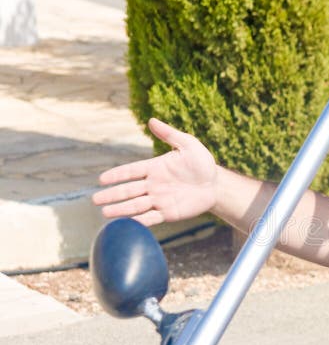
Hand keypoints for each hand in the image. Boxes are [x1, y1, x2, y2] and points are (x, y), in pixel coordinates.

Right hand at [92, 118, 217, 225]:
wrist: (216, 185)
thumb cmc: (202, 163)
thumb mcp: (188, 145)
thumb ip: (169, 134)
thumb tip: (151, 120)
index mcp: (154, 168)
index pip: (131, 171)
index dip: (117, 175)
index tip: (102, 179)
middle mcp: (153, 185)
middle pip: (128, 190)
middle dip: (112, 195)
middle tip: (95, 200)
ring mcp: (159, 200)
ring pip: (136, 205)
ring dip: (121, 209)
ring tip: (105, 213)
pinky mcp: (168, 213)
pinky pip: (151, 218)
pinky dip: (140, 222)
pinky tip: (128, 224)